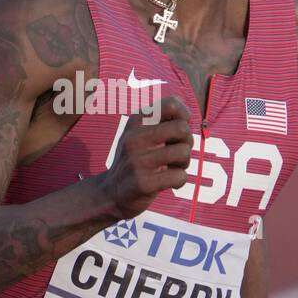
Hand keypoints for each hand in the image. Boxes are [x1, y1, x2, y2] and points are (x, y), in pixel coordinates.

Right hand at [96, 96, 191, 218]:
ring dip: (184, 163)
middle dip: (187, 142)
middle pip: (182, 128)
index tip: (178, 131)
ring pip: (183, 152)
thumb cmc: (135, 161)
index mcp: (136, 121)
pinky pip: (179, 176)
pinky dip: (180, 180)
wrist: (110, 193)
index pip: (171, 104)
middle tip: (176, 153)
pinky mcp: (143, 183)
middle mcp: (134, 138)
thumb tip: (186, 117)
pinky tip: (169, 182)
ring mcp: (138, 161)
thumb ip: (162, 122)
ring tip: (172, 168)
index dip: (184, 116)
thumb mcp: (140, 135)